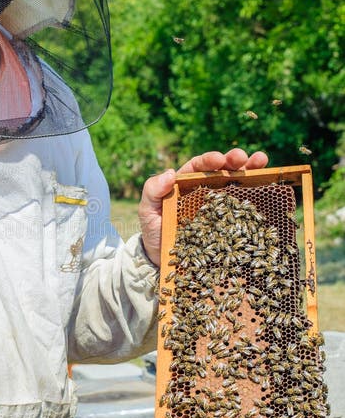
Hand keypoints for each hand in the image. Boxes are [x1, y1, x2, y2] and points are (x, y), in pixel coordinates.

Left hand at [138, 148, 267, 265]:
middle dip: (234, 160)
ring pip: (237, 183)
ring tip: (262, 161)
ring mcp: (219, 205)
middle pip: (222, 170)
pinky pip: (244, 207)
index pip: (199, 166)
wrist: (162, 260)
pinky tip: (269, 188)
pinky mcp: (229, 222)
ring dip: (251, 169)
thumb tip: (168, 173)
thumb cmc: (154, 231)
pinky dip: (257, 196)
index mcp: (186, 183)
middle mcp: (206, 190)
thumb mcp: (147, 211)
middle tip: (244, 158)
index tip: (219, 159)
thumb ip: (152, 191)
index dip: (210, 160)